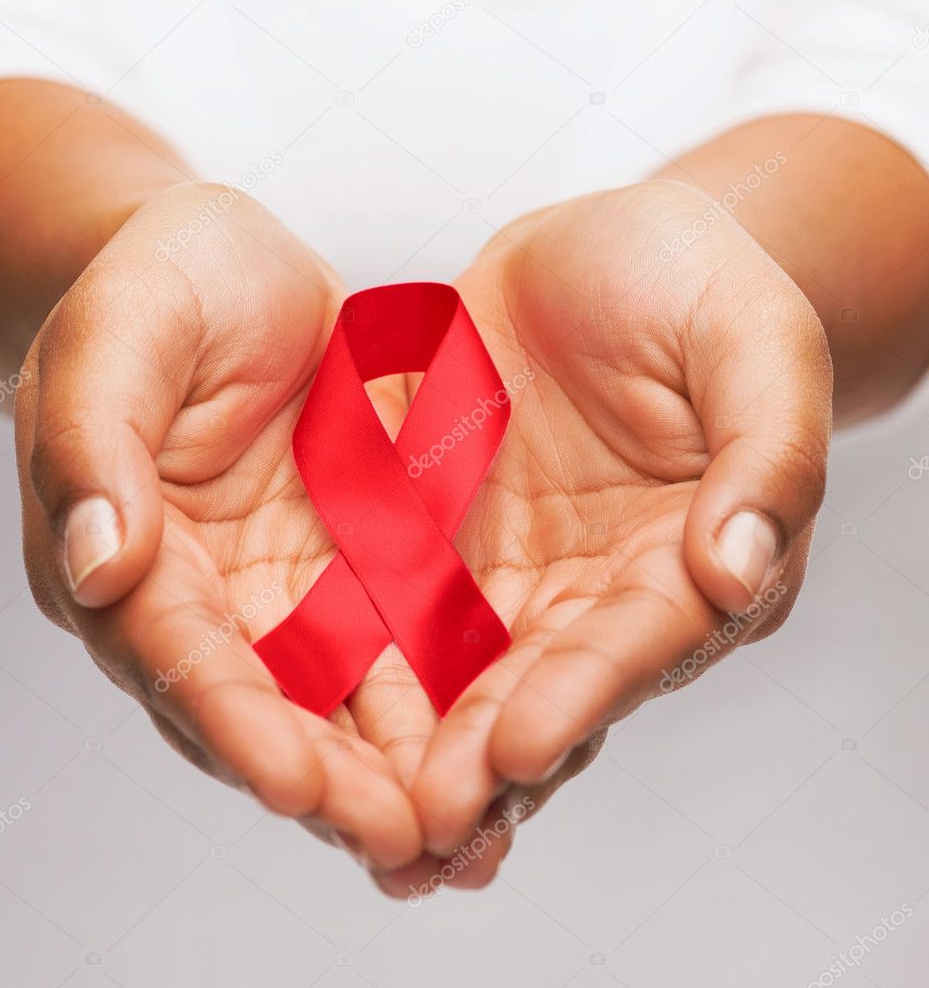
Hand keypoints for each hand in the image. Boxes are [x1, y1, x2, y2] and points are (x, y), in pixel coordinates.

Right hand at [15, 182, 428, 869]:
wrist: (235, 271)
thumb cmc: (161, 283)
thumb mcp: (120, 331)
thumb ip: (95, 441)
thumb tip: (97, 564)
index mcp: (132, 553)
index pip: (176, 653)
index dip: (231, 720)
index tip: (291, 781)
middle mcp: (211, 594)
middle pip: (265, 705)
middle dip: (329, 780)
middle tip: (400, 840)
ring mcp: (291, 586)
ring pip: (341, 697)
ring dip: (395, 767)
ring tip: (460, 827)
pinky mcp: (362, 565)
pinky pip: (405, 642)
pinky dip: (444, 698)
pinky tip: (499, 740)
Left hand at [396, 180, 830, 893]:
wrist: (600, 250)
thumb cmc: (694, 281)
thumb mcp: (751, 341)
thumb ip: (767, 453)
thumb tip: (738, 567)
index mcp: (690, 560)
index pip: (639, 641)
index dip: (584, 694)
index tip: (522, 746)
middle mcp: (599, 589)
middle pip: (542, 686)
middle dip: (483, 758)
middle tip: (422, 826)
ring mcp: (512, 571)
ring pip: (461, 675)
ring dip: (415, 746)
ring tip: (363, 817)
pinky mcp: (439, 539)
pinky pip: (394, 607)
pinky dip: (362, 668)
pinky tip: (310, 719)